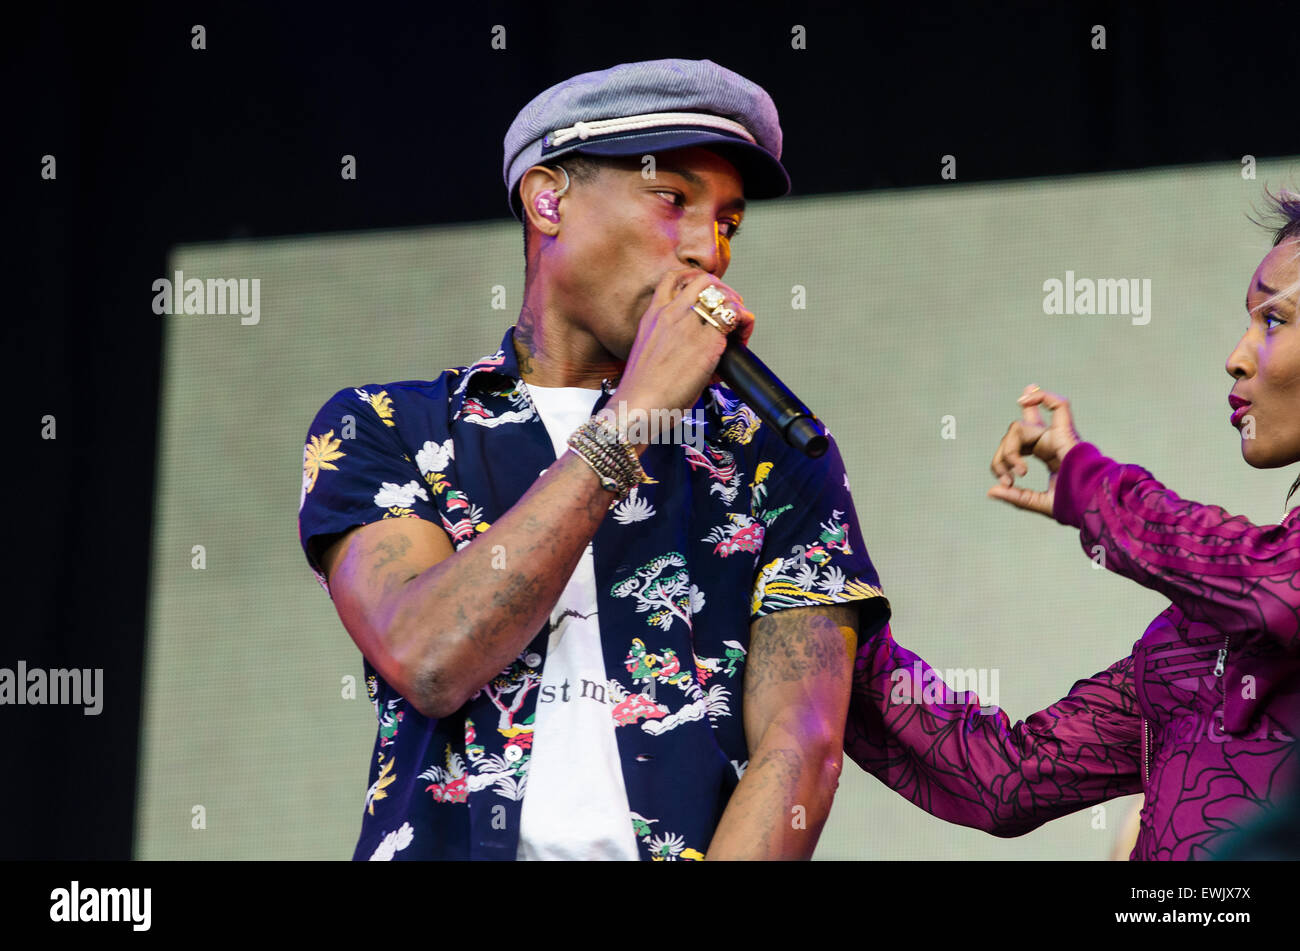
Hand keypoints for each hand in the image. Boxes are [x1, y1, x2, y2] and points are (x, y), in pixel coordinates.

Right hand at [615, 268, 754, 422]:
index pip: (674, 278)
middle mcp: (671, 314)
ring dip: (736, 306)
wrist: (637, 406)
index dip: (695, 280)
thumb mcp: (647, 352)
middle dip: (722, 290)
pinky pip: (734, 320)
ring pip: (723, 296)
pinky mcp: (708, 343)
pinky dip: (743, 326)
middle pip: (705, 280)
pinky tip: (741, 341)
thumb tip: (691, 350)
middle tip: (728, 309)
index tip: (706, 294)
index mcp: (653, 315)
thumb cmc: (640, 389)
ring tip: (739, 325)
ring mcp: (690, 326)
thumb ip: (667, 340)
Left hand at [986, 385, 1082, 516]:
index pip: (1024, 436)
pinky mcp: (1067, 434)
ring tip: (1020, 472)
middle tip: (1006, 479)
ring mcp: (1059, 436)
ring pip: (1020, 427)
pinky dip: (1042, 397)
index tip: (1001, 476)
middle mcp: (1051, 441)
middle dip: (1002, 455)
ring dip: (1010, 450)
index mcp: (1048, 453)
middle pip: (1016, 431)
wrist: (1094, 506)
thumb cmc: (1075, 505)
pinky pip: (1059, 405)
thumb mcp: (1039, 502)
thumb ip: (1016, 496)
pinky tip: (1024, 399)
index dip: (1008, 444)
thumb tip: (990, 490)